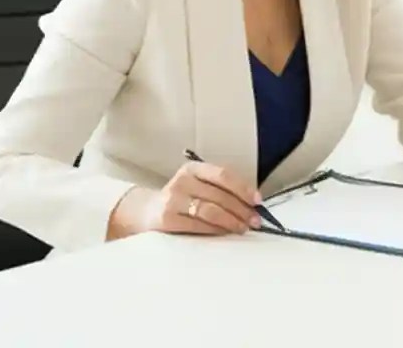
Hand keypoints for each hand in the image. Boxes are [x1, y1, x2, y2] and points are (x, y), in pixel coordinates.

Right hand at [108, 162, 261, 238]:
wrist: (144, 212)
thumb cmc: (179, 199)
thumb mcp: (196, 185)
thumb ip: (219, 189)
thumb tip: (252, 203)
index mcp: (192, 169)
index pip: (223, 175)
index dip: (243, 188)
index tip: (257, 200)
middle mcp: (182, 181)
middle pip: (220, 195)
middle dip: (242, 209)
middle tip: (255, 220)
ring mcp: (173, 199)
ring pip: (211, 211)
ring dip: (232, 221)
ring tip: (243, 228)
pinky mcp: (167, 219)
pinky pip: (198, 225)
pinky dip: (216, 230)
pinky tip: (225, 232)